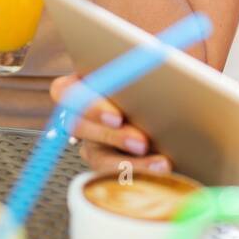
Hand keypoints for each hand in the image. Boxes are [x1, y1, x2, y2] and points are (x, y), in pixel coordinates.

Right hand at [47, 74, 171, 173]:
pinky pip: (115, 176)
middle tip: (142, 142)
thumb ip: (149, 63)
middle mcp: (81, 115)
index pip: (65, 92)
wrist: (173, 104)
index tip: (118, 116)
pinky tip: (164, 170)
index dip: (90, 105)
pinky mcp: (107, 165)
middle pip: (79, 127)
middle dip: (112, 136)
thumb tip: (168, 62)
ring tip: (161, 163)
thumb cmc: (157, 78)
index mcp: (83, 83)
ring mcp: (91, 143)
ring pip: (98, 157)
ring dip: (128, 162)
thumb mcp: (151, 65)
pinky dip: (140, 174)